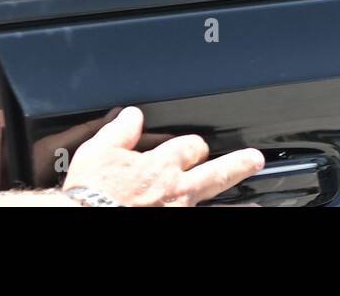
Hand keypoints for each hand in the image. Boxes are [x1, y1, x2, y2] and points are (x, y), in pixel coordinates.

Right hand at [62, 106, 263, 205]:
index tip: (195, 147)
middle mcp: (176, 190)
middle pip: (217, 173)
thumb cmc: (89, 194)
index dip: (194, 145)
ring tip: (258, 205)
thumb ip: (120, 130)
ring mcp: (179, 213)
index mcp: (160, 166)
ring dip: (238, 205)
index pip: (190, 146)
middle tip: (254, 160)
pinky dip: (217, 217)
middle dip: (238, 163)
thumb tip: (132, 114)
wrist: (82, 217)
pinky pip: (203, 221)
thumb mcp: (98, 151)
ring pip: (217, 205)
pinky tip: (232, 215)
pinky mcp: (173, 225)